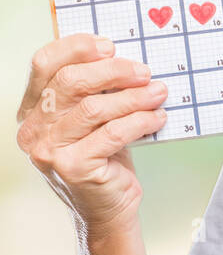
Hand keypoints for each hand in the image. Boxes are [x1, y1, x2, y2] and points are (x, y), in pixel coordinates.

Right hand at [15, 33, 168, 238]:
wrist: (108, 209)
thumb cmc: (105, 158)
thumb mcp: (93, 120)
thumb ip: (94, 91)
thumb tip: (124, 56)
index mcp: (32, 109)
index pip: (43, 64)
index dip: (76, 48)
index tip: (109, 45)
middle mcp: (33, 129)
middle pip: (70, 82)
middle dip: (113, 71)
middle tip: (144, 71)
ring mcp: (48, 150)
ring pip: (94, 108)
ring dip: (133, 97)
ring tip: (159, 93)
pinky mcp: (72, 168)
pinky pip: (112, 133)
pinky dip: (140, 121)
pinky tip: (157, 117)